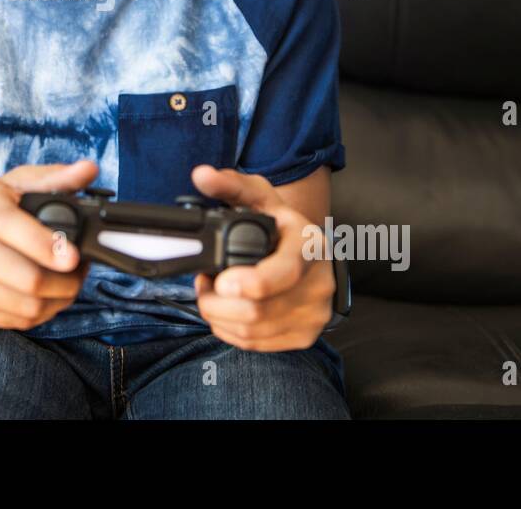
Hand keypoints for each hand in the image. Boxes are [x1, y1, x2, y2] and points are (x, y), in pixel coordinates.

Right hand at [0, 160, 96, 329]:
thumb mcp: (11, 185)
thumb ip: (53, 178)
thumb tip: (89, 169)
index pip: (15, 231)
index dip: (49, 248)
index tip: (74, 257)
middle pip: (29, 279)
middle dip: (67, 282)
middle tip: (80, 272)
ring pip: (28, 306)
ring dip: (60, 300)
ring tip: (69, 284)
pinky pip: (18, 321)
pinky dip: (42, 313)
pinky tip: (48, 297)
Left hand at [189, 164, 336, 351]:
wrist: (309, 252)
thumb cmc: (280, 225)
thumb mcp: (259, 197)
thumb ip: (230, 185)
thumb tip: (202, 176)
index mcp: (309, 246)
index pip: (285, 272)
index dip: (252, 282)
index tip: (222, 281)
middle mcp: (318, 283)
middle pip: (257, 310)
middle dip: (216, 300)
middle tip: (204, 283)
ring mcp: (314, 313)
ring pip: (251, 331)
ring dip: (219, 316)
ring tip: (213, 294)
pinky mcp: (304, 335)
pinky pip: (256, 344)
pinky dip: (230, 331)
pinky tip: (227, 310)